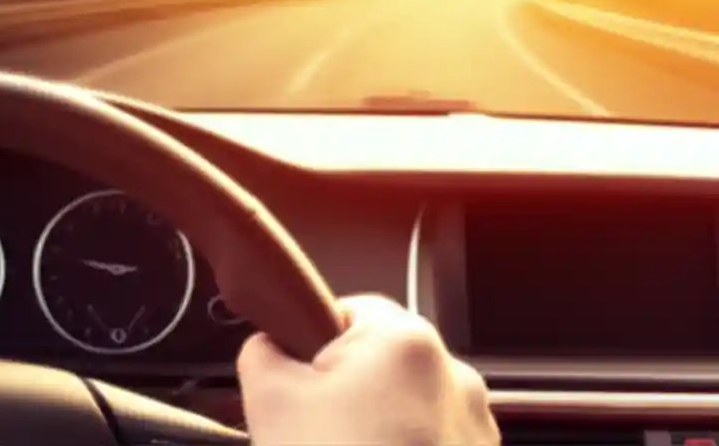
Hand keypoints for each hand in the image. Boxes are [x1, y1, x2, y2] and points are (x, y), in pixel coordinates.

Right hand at [237, 295, 498, 445]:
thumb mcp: (269, 399)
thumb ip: (263, 350)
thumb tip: (270, 344)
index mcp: (405, 340)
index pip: (347, 309)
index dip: (311, 343)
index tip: (295, 381)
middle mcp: (455, 376)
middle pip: (378, 362)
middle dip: (344, 391)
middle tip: (311, 430)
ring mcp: (476, 427)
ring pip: (404, 407)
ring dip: (375, 427)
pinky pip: (429, 445)